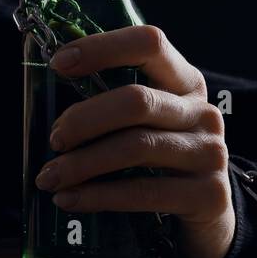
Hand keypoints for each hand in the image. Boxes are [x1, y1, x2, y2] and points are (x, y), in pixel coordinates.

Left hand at [38, 24, 234, 257]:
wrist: (210, 214)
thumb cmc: (162, 161)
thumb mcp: (149, 125)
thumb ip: (113, 108)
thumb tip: (45, 102)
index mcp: (185, 82)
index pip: (149, 43)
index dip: (102, 48)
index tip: (59, 64)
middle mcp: (203, 112)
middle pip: (137, 101)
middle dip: (85, 119)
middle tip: (55, 139)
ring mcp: (210, 153)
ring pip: (136, 147)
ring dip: (83, 164)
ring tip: (49, 178)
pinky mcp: (208, 194)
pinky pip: (143, 192)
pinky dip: (98, 196)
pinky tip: (69, 200)